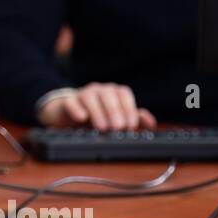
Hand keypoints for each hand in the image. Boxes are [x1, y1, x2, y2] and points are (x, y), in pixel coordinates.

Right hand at [37, 82, 156, 130]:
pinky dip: (76, 109)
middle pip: (108, 94)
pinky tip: (82, 118)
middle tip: (118, 127)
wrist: (69, 114)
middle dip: (114, 111)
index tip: (131, 125)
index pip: (123, 94)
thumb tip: (150, 123)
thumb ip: (134, 119)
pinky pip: (71, 102)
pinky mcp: (67, 102)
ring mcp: (82, 94)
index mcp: (113, 92)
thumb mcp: (116, 118)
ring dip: (97, 112)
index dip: (128, 109)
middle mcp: (99, 90)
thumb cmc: (96, 116)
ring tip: (102, 127)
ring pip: (90, 97)